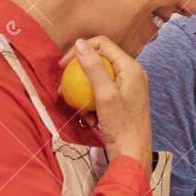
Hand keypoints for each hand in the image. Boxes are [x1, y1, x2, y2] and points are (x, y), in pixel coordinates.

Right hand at [68, 36, 151, 172]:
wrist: (132, 153)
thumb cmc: (121, 126)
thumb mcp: (104, 94)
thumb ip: (93, 67)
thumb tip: (80, 42)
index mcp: (131, 68)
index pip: (102, 44)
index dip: (80, 50)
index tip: (63, 65)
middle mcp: (132, 74)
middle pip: (99, 60)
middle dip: (79, 73)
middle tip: (64, 88)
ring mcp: (128, 87)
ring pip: (98, 79)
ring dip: (84, 92)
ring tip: (79, 109)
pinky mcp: (123, 100)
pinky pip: (102, 94)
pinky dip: (92, 103)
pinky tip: (90, 118)